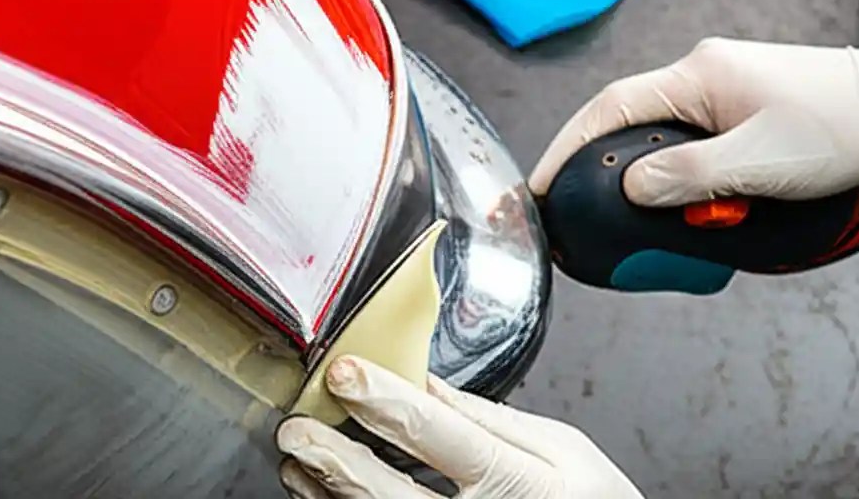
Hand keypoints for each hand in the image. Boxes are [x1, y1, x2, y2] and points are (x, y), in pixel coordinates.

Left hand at [276, 356, 644, 498]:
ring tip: (298, 459)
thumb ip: (491, 418)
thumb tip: (427, 383)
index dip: (384, 398)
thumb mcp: (561, 448)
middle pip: (392, 491)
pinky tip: (322, 493)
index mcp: (515, 479)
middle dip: (337, 457)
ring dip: (330, 491)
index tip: (345, 372)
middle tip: (297, 428)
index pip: (436, 432)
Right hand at [529, 37, 858, 205]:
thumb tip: (631, 188)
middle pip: (632, 124)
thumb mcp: (759, 163)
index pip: (610, 108)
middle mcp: (704, 74)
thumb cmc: (844, 129)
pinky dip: (684, 176)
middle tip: (586, 215)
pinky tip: (693, 205)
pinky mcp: (746, 108)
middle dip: (606, 170)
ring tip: (643, 222)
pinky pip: (695, 144)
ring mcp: (726, 89)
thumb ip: (687, 177)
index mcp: (698, 75)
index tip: (540, 187)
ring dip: (653, 179)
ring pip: (665, 138)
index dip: (568, 147)